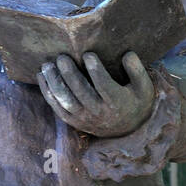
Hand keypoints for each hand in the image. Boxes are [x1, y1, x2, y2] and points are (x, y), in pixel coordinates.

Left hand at [37, 51, 155, 137]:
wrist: (128, 130)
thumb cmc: (136, 102)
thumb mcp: (144, 87)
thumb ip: (137, 70)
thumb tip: (127, 54)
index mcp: (117, 102)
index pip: (103, 85)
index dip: (95, 69)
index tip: (88, 54)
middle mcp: (98, 112)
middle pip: (80, 91)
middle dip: (68, 73)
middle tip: (61, 57)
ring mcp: (84, 118)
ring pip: (65, 100)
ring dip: (54, 82)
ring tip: (47, 65)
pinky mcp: (74, 121)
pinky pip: (57, 107)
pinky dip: (47, 92)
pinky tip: (41, 76)